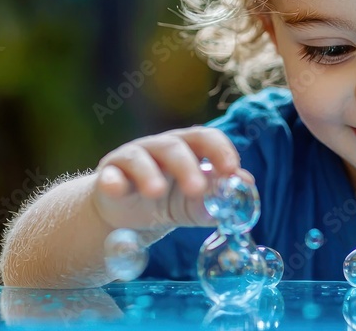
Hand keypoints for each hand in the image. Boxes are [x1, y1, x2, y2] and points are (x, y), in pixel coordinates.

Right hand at [91, 127, 251, 231]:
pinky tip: (116, 188)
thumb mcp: (197, 203)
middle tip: (197, 189)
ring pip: (140, 159)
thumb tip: (247, 184)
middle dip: (187, 166)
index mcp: (188, 148)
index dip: (220, 150)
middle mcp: (160, 148)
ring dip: (150, 174)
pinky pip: (109, 176)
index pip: (206, 138)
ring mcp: (132, 159)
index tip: (231, 170)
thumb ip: (220, 194)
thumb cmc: (170, 202)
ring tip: (156, 192)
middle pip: (174, 147)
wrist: (128, 217)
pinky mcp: (108, 177)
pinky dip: (112, 181)